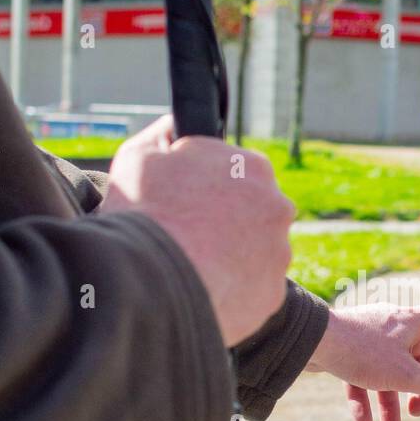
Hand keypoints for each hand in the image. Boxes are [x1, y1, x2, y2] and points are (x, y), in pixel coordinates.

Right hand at [100, 115, 294, 347]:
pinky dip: (231, 292)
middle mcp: (277, 207)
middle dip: (225, 223)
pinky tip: (202, 292)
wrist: (150, 284)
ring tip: (192, 268)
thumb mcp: (140, 156)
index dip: (207, 187)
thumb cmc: (144, 213)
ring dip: (231, 258)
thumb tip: (174, 125)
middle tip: (188, 237)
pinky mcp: (272, 295)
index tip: (188, 203)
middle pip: (251, 213)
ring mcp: (279, 253)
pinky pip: (251, 290)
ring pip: (255, 253)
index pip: (237, 172)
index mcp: (252, 166)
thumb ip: (164, 135)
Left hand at [307, 271, 419, 420]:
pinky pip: (362, 377)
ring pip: (386, 374)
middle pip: (415, 360)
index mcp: (412, 322)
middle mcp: (393, 326)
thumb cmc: (361, 350)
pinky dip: (365, 399)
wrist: (311, 342)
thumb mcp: (404, 374)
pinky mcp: (348, 350)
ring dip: (389, 406)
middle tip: (417, 413)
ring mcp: (369, 337)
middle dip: (417, 391)